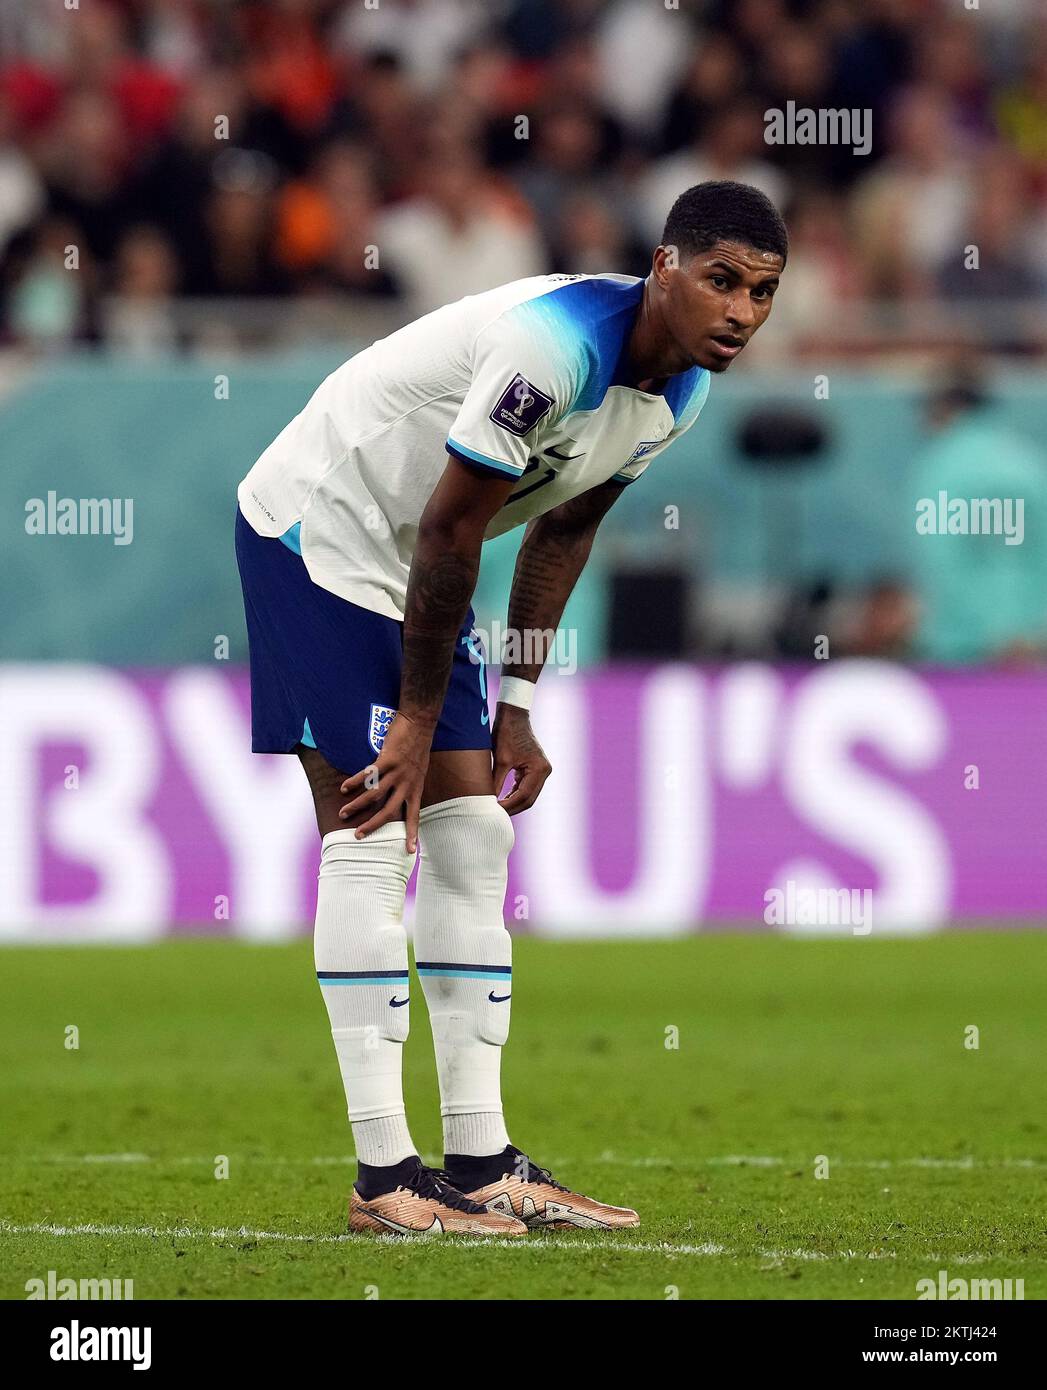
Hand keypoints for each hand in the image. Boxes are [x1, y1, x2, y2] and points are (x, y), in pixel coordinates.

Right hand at [339, 712, 433, 851]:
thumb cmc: (418, 745)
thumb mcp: (419, 770)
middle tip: (359, 836)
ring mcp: (398, 772)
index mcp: (416, 788)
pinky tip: (343, 788)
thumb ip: (409, 783)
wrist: (420, 723)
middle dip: (373, 825)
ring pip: (374, 794)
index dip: (412, 833)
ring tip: (343, 813)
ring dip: (357, 805)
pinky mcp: (388, 759)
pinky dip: (354, 782)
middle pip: (389, 810)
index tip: (409, 851)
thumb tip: (397, 794)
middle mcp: (407, 783)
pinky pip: (368, 775)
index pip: (414, 815)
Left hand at [492, 705, 551, 814]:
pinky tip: (502, 799)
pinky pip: (526, 787)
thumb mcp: (500, 760)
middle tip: (494, 815)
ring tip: (497, 809)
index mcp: (539, 769)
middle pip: (528, 799)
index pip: (523, 796)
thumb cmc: (507, 733)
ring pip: (528, 795)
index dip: (508, 806)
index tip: (492, 811)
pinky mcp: (535, 768)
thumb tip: (487, 802)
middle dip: (512, 808)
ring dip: (513, 803)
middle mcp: (544, 771)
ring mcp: (541, 770)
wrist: (513, 715)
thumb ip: (495, 782)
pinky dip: (515, 794)